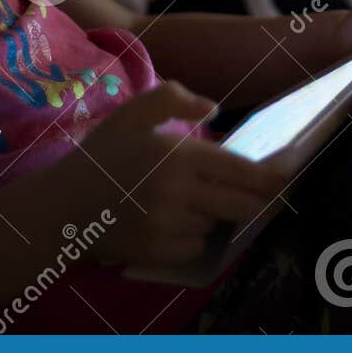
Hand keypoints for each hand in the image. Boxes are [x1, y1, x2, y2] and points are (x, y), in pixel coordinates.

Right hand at [75, 82, 289, 266]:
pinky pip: (196, 247)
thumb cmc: (101, 155)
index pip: (244, 172)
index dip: (274, 176)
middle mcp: (181, 196)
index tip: (289, 174)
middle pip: (243, 206)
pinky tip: (174, 221)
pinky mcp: (160, 254)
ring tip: (196, 200)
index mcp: (180, 158)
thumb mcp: (131, 114)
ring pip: (218, 225)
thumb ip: (172, 98)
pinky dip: (194, 236)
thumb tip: (213, 108)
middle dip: (257, 199)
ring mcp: (170, 229)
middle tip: (262, 191)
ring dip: (217, 214)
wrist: (62, 207)